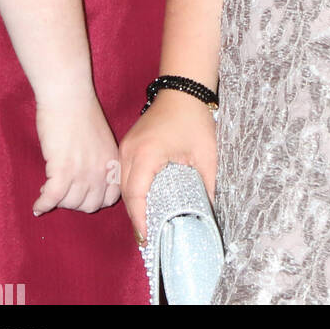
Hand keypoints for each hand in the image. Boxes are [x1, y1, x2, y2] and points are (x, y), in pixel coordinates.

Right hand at [32, 95, 120, 215]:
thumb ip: (99, 161)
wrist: (69, 96)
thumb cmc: (81, 112)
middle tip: (62, 192)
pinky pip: (52, 198)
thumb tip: (86, 181)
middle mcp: (101, 170)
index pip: (110, 198)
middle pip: (89, 205)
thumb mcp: (101, 140)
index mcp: (113, 161)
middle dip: (74, 203)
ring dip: (57, 201)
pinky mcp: (63, 169)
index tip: (80, 194)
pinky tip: (38, 205)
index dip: (93, 199)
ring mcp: (83, 171)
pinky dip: (43, 204)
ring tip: (48, 190)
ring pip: (69, 203)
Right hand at [119, 90, 217, 243]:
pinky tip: (143, 201)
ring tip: (146, 224)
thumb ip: (207, 184)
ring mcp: (125, 146)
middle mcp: (130, 151)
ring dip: (132, 204)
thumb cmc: (195, 119)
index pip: (136, 195)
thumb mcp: (206, 154)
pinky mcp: (127, 144)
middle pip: (126, 193)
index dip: (140, 220)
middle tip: (148, 238)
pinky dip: (132, 189)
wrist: (183, 89)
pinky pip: (124, 173)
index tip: (147, 239)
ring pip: (122, 184)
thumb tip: (207, 211)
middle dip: (136, 217)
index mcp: (147, 154)